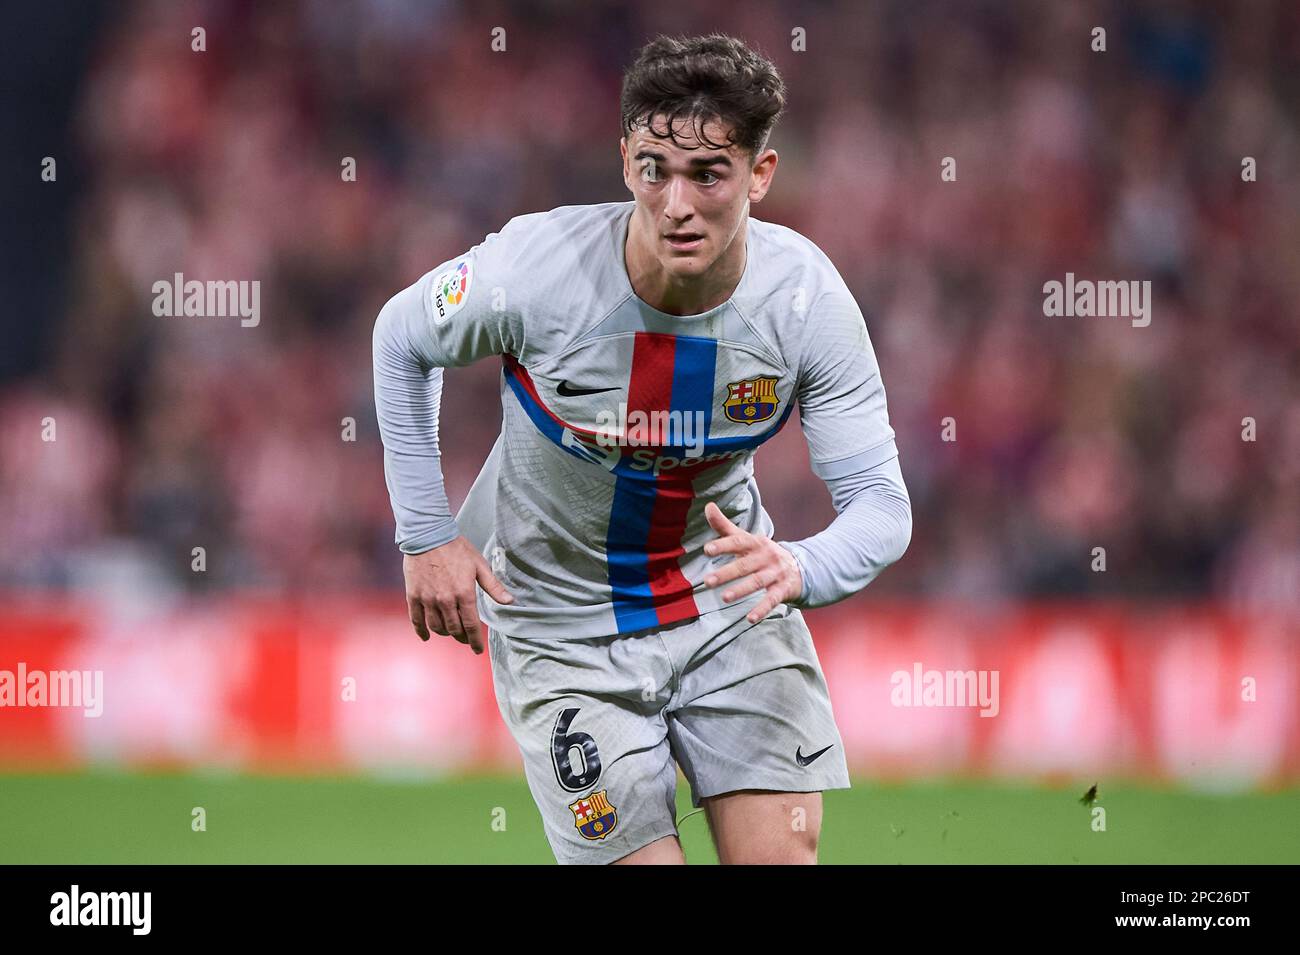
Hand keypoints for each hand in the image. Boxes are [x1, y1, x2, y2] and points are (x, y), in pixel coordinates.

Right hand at [403, 537, 513, 653]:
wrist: (428, 535)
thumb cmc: (457, 549)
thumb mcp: (480, 565)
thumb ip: (493, 587)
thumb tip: (510, 602)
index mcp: (464, 594)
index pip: (471, 626)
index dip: (475, 641)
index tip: (478, 650)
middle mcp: (445, 601)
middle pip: (454, 630)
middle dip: (462, 638)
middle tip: (466, 639)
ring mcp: (428, 599)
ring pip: (437, 627)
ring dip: (445, 633)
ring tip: (451, 632)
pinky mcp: (413, 596)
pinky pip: (417, 620)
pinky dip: (422, 631)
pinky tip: (426, 637)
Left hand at [701, 501, 802, 623]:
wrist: (799, 567)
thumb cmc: (763, 553)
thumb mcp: (746, 539)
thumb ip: (725, 527)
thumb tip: (708, 506)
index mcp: (756, 542)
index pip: (738, 542)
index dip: (723, 545)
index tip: (707, 550)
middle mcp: (766, 556)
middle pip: (745, 565)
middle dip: (726, 573)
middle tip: (706, 582)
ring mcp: (776, 573)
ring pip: (757, 582)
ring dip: (741, 590)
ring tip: (724, 597)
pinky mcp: (783, 589)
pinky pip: (772, 600)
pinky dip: (762, 609)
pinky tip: (750, 619)